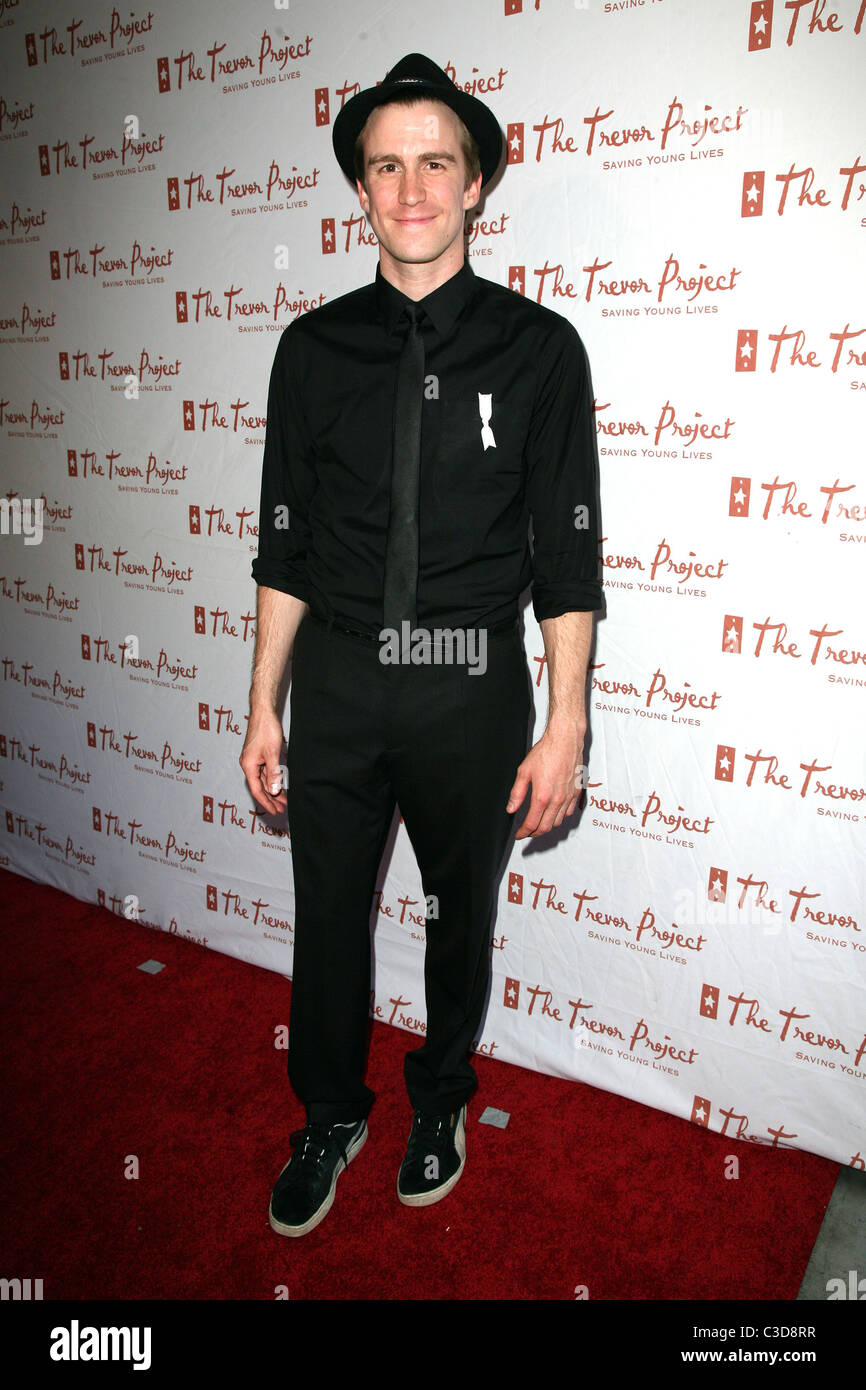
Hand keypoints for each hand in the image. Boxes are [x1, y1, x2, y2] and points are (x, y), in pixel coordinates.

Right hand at [239, 708, 287, 814]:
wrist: (263, 712)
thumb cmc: (266, 729)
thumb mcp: (272, 753)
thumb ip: (273, 773)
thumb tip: (273, 790)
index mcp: (248, 765)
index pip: (257, 790)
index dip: (267, 802)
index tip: (275, 811)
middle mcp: (249, 764)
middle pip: (260, 786)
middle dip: (271, 798)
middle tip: (282, 808)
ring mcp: (253, 760)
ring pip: (263, 779)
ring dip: (273, 789)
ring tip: (284, 799)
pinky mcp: (258, 755)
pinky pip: (265, 771)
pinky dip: (273, 779)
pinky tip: (280, 783)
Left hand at [506, 720, 584, 839]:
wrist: (565, 740)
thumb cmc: (546, 752)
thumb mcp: (524, 772)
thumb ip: (517, 793)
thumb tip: (511, 808)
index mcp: (542, 797)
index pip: (531, 824)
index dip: (523, 832)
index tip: (519, 834)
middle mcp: (557, 800)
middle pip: (545, 827)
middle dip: (534, 833)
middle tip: (526, 832)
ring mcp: (568, 797)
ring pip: (558, 822)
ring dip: (547, 826)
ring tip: (538, 824)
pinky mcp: (576, 792)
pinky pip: (568, 813)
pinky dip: (559, 817)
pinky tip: (553, 813)